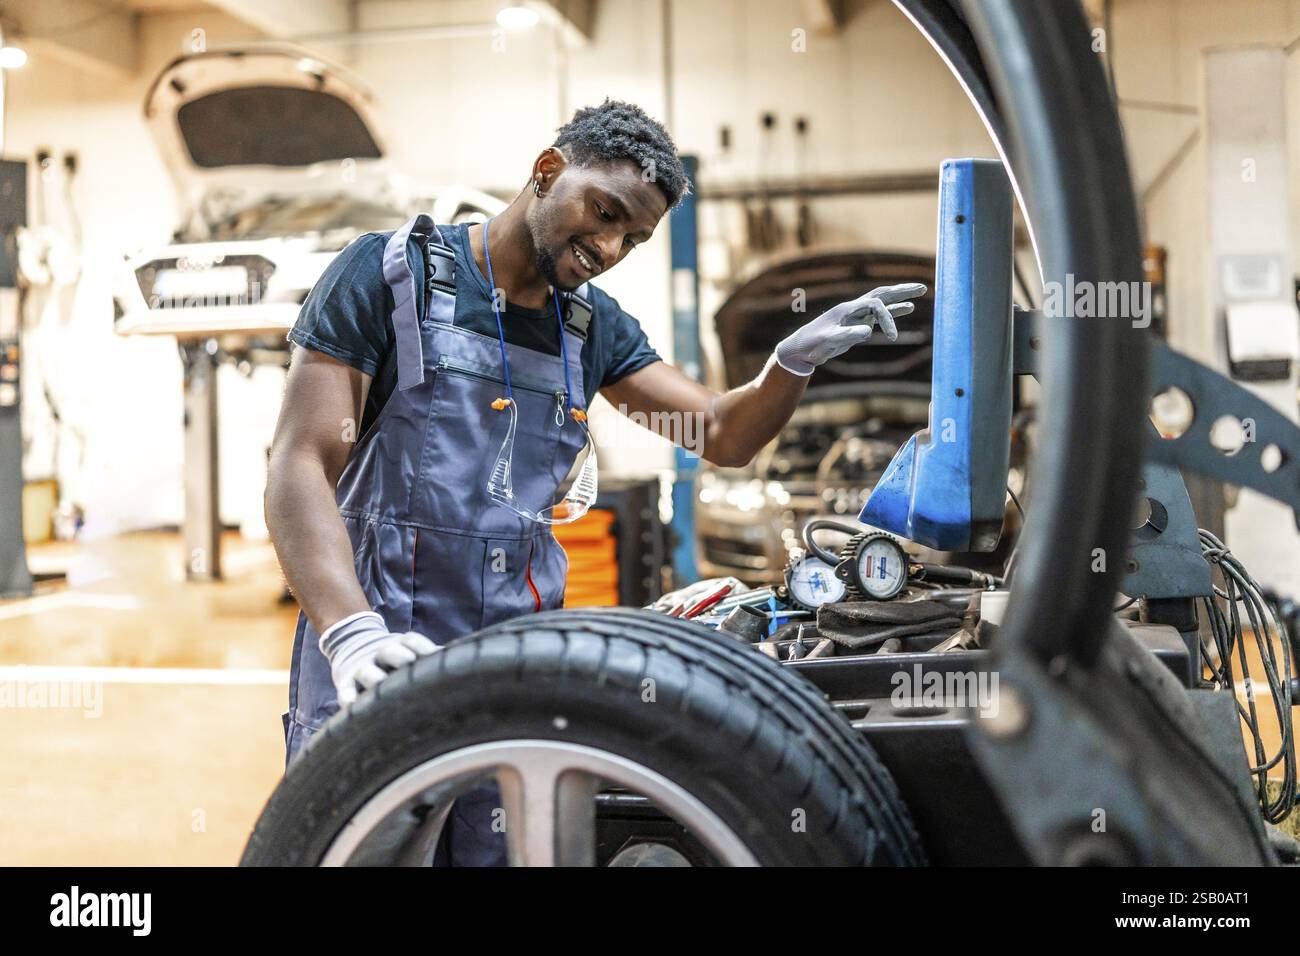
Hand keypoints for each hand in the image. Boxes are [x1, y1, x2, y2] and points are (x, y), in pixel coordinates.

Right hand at [318, 611, 439, 704]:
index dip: (424, 648)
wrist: (352, 648)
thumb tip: (470, 663)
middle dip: (402, 658)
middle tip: (412, 667)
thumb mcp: (410, 653)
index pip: (413, 641)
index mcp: (400, 645)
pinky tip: (353, 705)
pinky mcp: (345, 684)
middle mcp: (381, 654)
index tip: (437, 657)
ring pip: (368, 673)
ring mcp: (363, 669)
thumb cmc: (394, 660)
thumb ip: (433, 660)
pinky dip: (348, 698)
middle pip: (391, 652)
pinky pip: (345, 691)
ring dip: (376, 679)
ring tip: (384, 689)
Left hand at [774, 282, 926, 375]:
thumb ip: (846, 335)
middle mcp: (854, 308)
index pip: (875, 305)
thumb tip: (868, 331)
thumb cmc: (811, 343)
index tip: (893, 336)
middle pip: (882, 294)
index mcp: (847, 308)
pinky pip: (879, 316)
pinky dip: (893, 312)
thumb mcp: (828, 341)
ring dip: (900, 298)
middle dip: (902, 291)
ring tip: (920, 292)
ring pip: (882, 303)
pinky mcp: (857, 325)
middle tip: (923, 287)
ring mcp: (856, 316)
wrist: (801, 349)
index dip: (887, 318)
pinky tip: (907, 310)